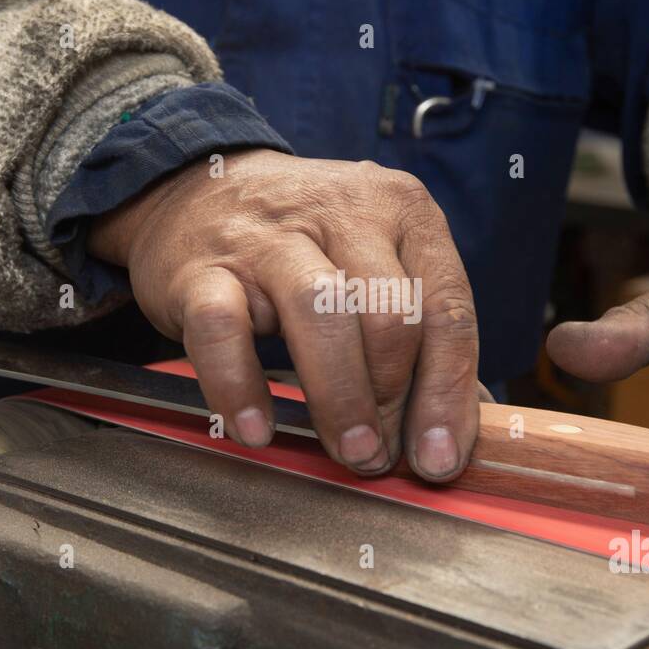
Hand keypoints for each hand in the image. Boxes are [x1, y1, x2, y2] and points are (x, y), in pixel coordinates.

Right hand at [88, 148, 479, 479]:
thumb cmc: (306, 243)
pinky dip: (241, 388)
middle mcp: (342, 211)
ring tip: (348, 453)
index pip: (447, 307)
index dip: (448, 393)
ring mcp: (268, 236)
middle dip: (395, 401)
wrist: (196, 190)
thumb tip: (451, 436)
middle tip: (381, 457)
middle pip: (390, 314)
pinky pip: (223, 330)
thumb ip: (420, 335)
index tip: (439, 458)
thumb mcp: (376, 262)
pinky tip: (256, 431)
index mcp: (403, 209)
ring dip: (341, 399)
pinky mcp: (201, 267)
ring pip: (320, 314)